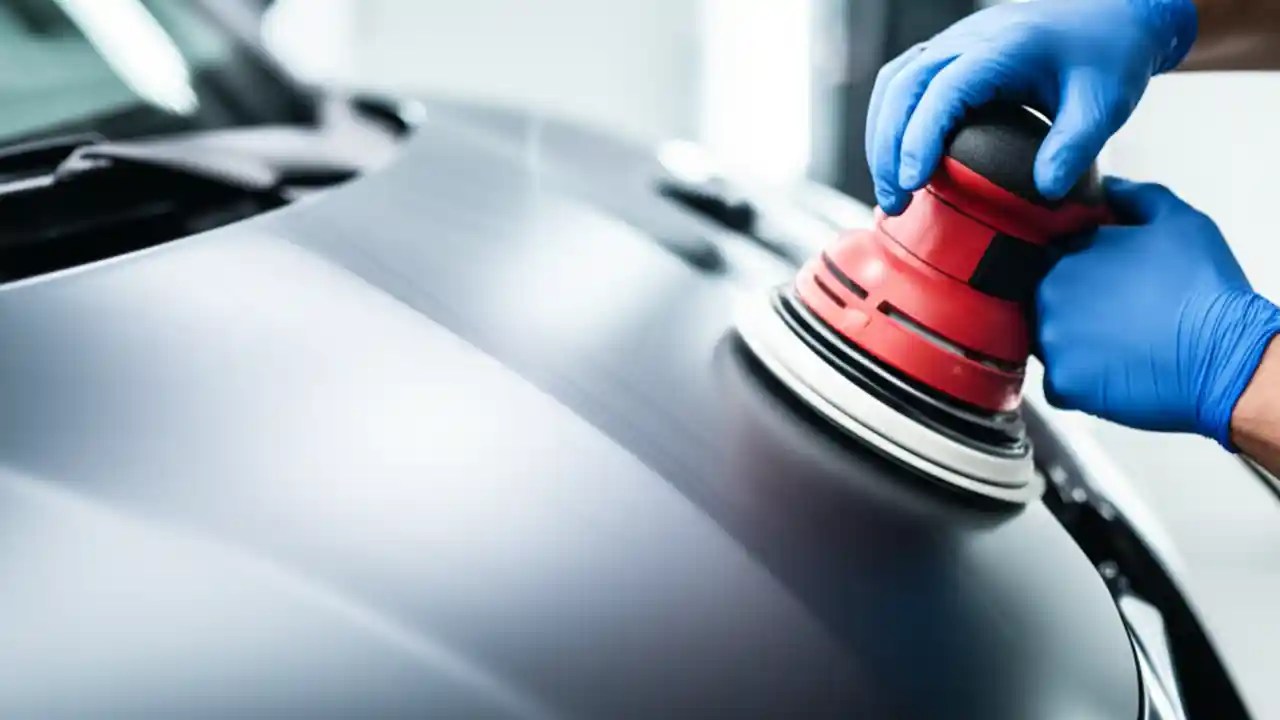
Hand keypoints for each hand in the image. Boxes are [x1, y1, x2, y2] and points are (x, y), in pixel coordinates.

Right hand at [866, 0, 1197, 213]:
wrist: (1114, 16)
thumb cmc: (1110, 56)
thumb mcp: (1104, 104)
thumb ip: (1075, 147)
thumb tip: (1045, 193)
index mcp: (1002, 47)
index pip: (943, 90)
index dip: (920, 137)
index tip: (912, 182)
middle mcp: (968, 39)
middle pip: (902, 88)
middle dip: (887, 148)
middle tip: (894, 203)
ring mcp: (954, 43)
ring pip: (893, 84)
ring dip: (881, 136)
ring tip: (890, 189)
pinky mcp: (950, 54)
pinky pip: (902, 82)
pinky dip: (889, 122)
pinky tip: (896, 158)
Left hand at [1036, 179, 1279, 447]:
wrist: (1224, 355)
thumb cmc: (1204, 290)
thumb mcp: (1176, 220)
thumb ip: (1133, 196)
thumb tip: (1106, 186)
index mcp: (1067, 254)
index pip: (1050, 258)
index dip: (1079, 269)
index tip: (1105, 282)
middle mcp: (1048, 296)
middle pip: (1045, 300)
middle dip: (1075, 305)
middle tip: (1119, 315)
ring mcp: (1051, 342)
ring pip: (1048, 341)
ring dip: (1075, 342)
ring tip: (1121, 342)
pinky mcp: (1062, 384)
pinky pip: (1058, 383)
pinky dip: (1081, 380)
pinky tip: (1116, 371)